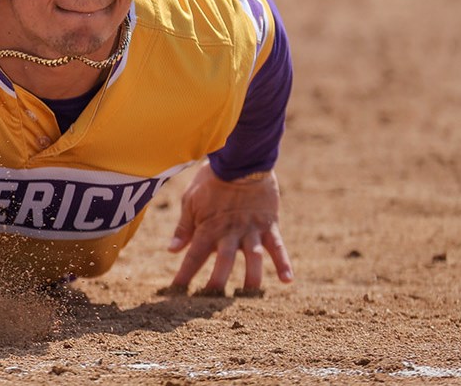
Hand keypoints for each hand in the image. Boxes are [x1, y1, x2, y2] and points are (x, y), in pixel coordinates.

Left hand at [167, 164, 293, 294]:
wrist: (241, 161)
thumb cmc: (211, 180)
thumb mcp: (191, 200)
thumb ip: (185, 227)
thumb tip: (172, 250)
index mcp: (208, 227)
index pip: (193, 255)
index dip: (185, 274)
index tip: (176, 290)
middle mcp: (229, 232)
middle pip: (222, 262)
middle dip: (217, 282)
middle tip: (211, 300)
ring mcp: (251, 230)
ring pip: (252, 259)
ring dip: (250, 278)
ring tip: (247, 295)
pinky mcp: (269, 225)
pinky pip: (278, 247)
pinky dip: (284, 264)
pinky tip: (287, 281)